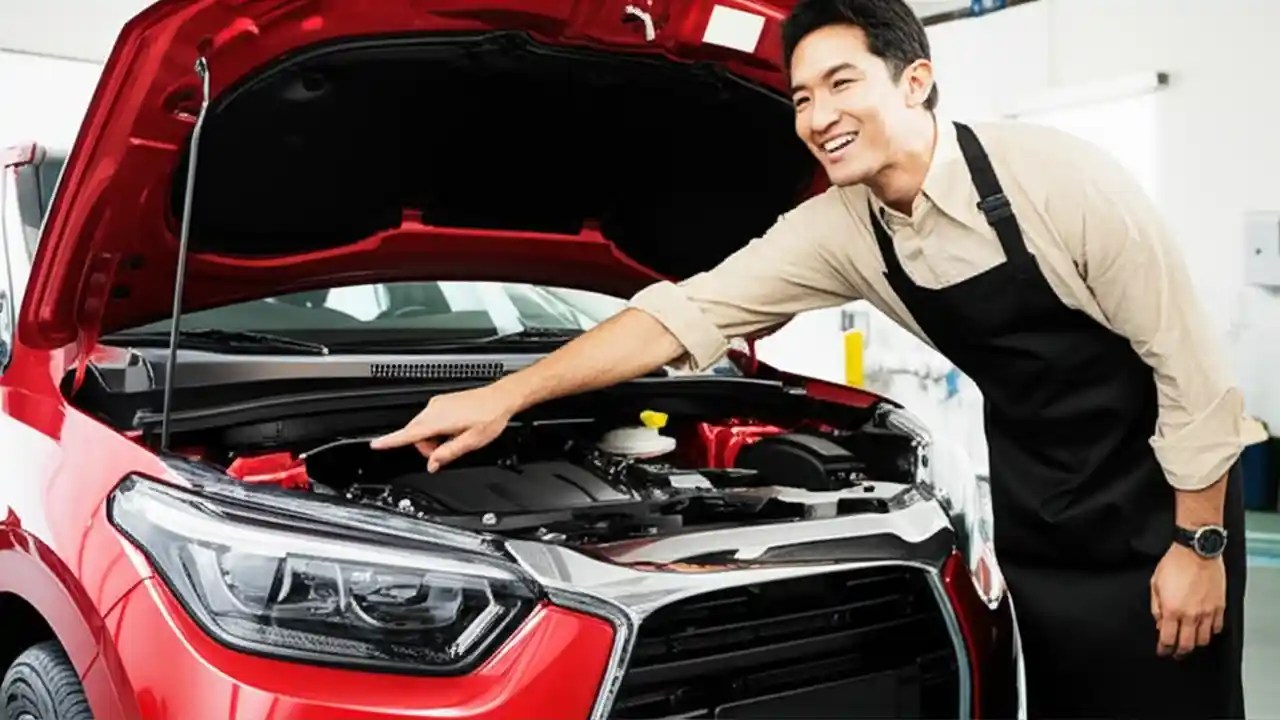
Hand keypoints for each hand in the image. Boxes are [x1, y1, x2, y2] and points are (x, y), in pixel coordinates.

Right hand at [370, 386, 516, 471]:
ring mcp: (437, 404)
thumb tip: (433, 464)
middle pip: (416, 434)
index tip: (376, 444)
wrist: (500, 398)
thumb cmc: (489, 416)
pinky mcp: (442, 402)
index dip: (390, 441)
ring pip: (423, 428)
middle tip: (446, 452)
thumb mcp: (471, 441)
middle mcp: (434, 409)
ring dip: (433, 439)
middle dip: (427, 447)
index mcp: (438, 420)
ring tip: (455, 439)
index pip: (408, 434)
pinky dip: (437, 429)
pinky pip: (431, 420)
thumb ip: (448, 454)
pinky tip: (455, 430)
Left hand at [1149, 542, 1225, 658]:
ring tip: (1190, 643)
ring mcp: (1207, 612)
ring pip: (1204, 640)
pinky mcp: (1220, 607)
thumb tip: (1160, 624)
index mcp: (1172, 610)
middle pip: (1187, 645)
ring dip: (1195, 644)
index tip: (1162, 652)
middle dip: (1180, 653)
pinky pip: (1217, 628)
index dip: (1164, 649)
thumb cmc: (1174, 564)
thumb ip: (1157, 607)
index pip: (1168, 639)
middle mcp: (1191, 615)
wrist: (1197, 552)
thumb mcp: (1155, 584)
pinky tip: (1204, 630)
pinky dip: (1210, 632)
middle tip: (1176, 654)